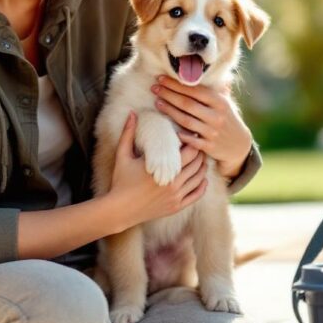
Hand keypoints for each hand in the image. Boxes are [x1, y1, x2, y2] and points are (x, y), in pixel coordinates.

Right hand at [108, 112, 208, 229]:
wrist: (119, 210)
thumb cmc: (120, 181)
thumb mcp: (123, 155)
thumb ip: (128, 133)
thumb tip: (132, 112)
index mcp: (162, 169)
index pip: (189, 152)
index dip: (193, 142)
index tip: (192, 135)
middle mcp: (173, 184)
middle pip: (197, 164)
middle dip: (200, 153)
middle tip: (200, 144)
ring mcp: (176, 197)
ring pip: (199, 179)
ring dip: (202, 168)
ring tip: (201, 158)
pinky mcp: (176, 207)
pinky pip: (196, 195)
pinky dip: (202, 186)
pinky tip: (202, 179)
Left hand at [151, 76, 251, 178]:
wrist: (239, 144)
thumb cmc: (227, 118)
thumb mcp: (225, 102)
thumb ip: (214, 88)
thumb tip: (202, 70)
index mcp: (220, 102)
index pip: (195, 90)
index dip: (177, 84)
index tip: (161, 78)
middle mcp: (216, 116)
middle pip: (187, 104)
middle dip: (169, 95)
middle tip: (154, 88)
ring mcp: (213, 132)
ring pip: (186, 120)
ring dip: (169, 111)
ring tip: (157, 103)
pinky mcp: (209, 146)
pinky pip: (192, 140)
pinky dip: (181, 134)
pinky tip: (170, 128)